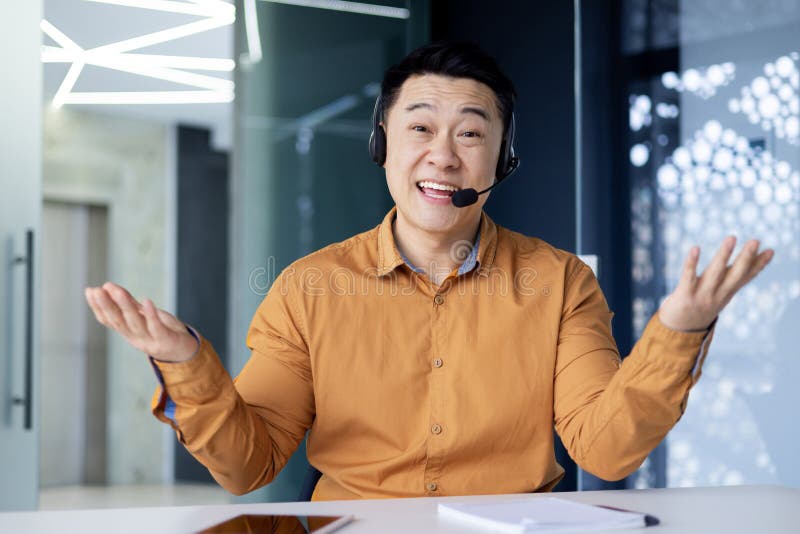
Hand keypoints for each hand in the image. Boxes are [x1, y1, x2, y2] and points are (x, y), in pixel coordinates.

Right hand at [85, 282, 198, 361]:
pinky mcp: (165, 339)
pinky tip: (147, 301)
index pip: (109, 320)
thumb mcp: (142, 316)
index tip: (89, 291)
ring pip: (135, 323)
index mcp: (127, 332)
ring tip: (117, 291)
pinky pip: (157, 327)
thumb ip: (128, 304)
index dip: (98, 307)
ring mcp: (150, 340)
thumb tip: (108, 286)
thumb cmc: (160, 330)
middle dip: (107, 306)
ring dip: (125, 306)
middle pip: (119, 321)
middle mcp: (135, 337)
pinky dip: (151, 315)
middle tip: (97, 291)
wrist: (183, 351)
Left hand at [658, 236, 773, 331]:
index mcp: (727, 292)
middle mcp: (718, 294)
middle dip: (745, 258)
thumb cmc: (701, 305)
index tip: (770, 251)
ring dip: (723, 255)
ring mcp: (701, 295)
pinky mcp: (684, 295)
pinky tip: (695, 248)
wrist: (680, 331)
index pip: (745, 277)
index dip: (758, 265)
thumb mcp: (720, 293)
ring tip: (732, 237)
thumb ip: (731, 279)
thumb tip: (746, 267)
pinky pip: (688, 277)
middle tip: (755, 241)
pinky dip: (692, 262)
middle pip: (734, 274)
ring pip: (715, 272)